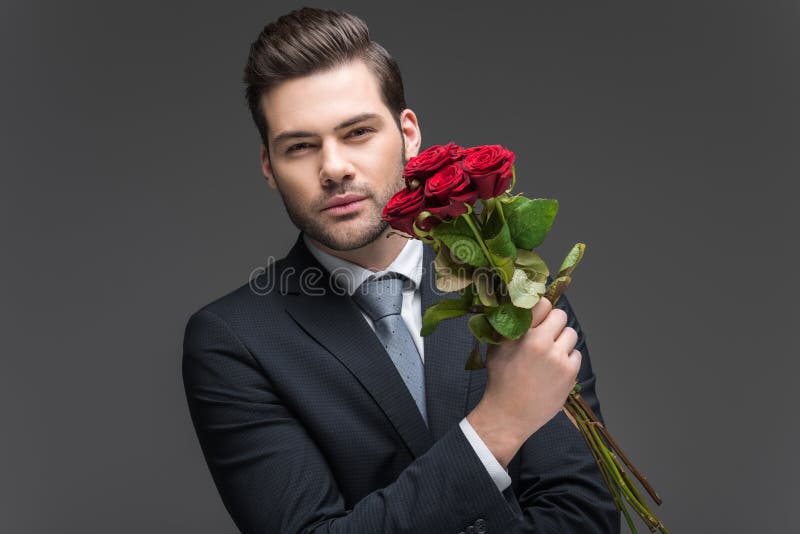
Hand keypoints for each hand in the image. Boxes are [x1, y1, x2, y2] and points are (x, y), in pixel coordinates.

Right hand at [466, 297, 581, 466]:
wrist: (509, 414)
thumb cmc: (500, 380)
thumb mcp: (497, 347)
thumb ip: (508, 324)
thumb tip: (519, 305)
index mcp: (522, 333)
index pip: (543, 303)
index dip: (542, 310)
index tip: (539, 318)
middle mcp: (543, 342)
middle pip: (561, 316)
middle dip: (554, 324)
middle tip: (545, 336)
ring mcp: (559, 358)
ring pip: (571, 334)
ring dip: (562, 341)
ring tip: (550, 354)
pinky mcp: (570, 373)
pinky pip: (577, 355)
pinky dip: (568, 359)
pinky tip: (555, 369)